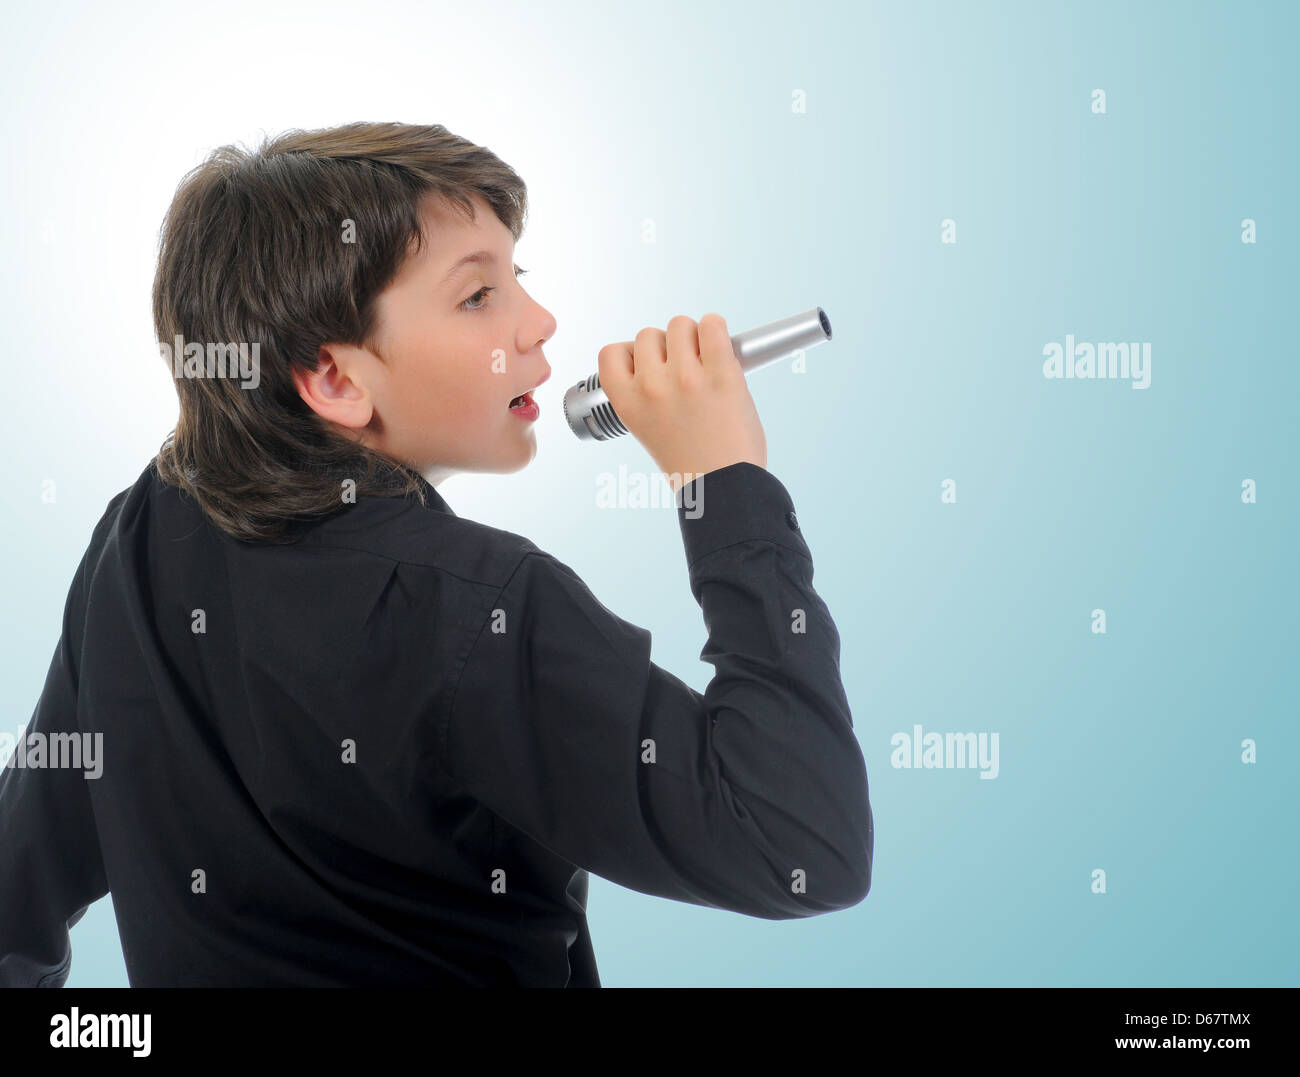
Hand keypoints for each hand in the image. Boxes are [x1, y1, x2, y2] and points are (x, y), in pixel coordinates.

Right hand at [597, 313, 767, 491]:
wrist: (725, 487)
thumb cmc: (691, 464)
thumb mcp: (647, 429)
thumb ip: (646, 393)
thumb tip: (664, 353)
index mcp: (627, 403)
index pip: (611, 352)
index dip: (632, 354)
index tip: (649, 367)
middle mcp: (651, 387)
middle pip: (648, 334)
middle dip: (667, 347)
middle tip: (685, 371)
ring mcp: (686, 378)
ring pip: (680, 325)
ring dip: (693, 337)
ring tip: (706, 362)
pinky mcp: (722, 374)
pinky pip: (712, 324)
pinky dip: (716, 328)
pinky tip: (720, 345)